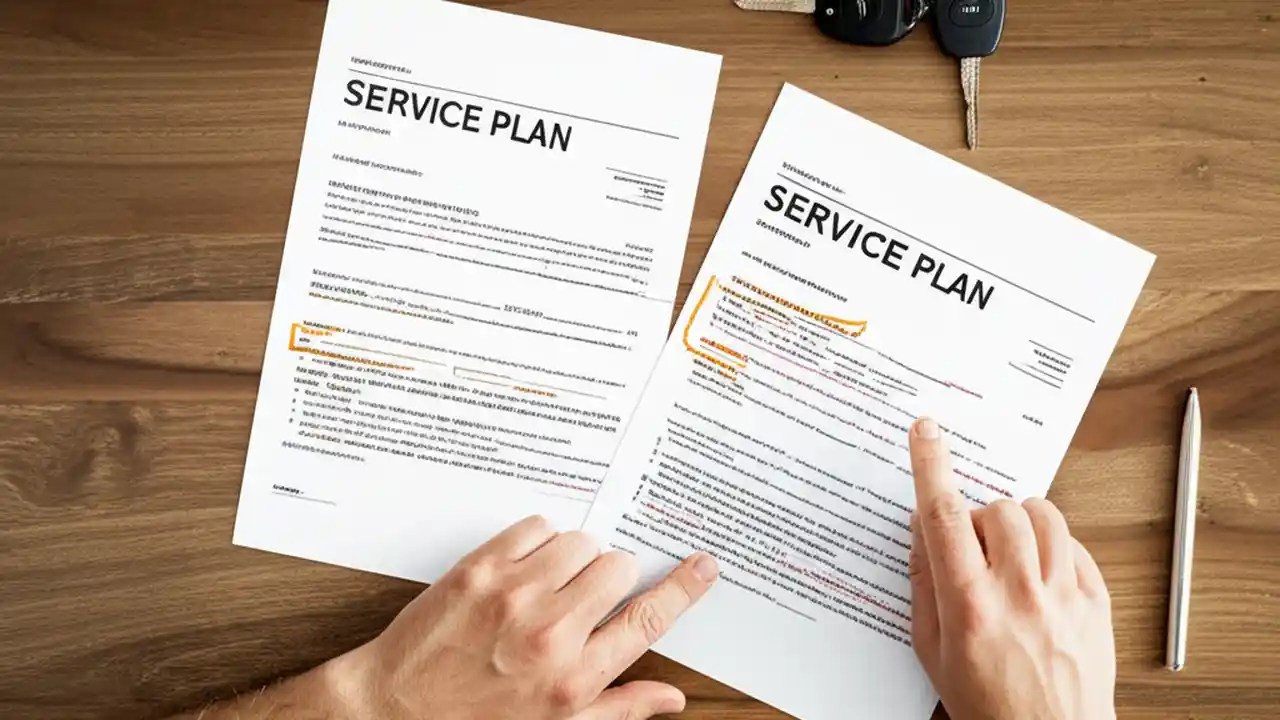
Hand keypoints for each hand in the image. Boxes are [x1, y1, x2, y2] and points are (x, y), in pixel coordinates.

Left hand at [323, 515, 718, 719]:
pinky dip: (539, 540)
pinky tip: (524, 568)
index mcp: (575, 678)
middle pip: (619, 569)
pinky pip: (537, 526)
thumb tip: (673, 697)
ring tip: (551, 583)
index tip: (705, 566)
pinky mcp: (480, 568)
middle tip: (586, 595)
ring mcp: (514, 596)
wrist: (393, 709)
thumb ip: (620, 708)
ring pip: (581, 542)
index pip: (650, 619)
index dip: (686, 588)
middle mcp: (551, 634)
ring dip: (576, 556)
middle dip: (612, 576)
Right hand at [907, 417, 1115, 719]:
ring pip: (1042, 514)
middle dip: (980, 517)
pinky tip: (1038, 570)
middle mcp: (1018, 592)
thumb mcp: (931, 651)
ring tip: (1008, 551)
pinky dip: (1052, 543)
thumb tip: (923, 531)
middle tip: (974, 547)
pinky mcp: (1096, 599)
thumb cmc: (988, 705)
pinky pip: (1073, 542)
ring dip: (1018, 521)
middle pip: (997, 509)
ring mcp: (1063, 594)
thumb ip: (925, 584)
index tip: (925, 432)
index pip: (945, 515)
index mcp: (969, 604)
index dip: (931, 465)